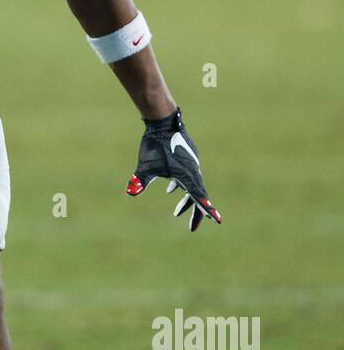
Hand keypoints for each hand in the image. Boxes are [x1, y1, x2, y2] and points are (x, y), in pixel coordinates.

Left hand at [126, 107, 220, 231]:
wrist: (163, 121)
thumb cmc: (155, 144)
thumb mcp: (146, 166)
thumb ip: (140, 180)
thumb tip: (131, 192)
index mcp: (187, 176)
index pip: (199, 198)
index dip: (207, 211)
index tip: (218, 221)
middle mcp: (193, 171)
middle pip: (198, 195)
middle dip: (195, 212)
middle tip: (191, 228)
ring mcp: (191, 163)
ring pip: (192, 185)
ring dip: (186, 199)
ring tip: (177, 212)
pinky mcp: (187, 157)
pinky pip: (188, 176)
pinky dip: (181, 185)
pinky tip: (171, 189)